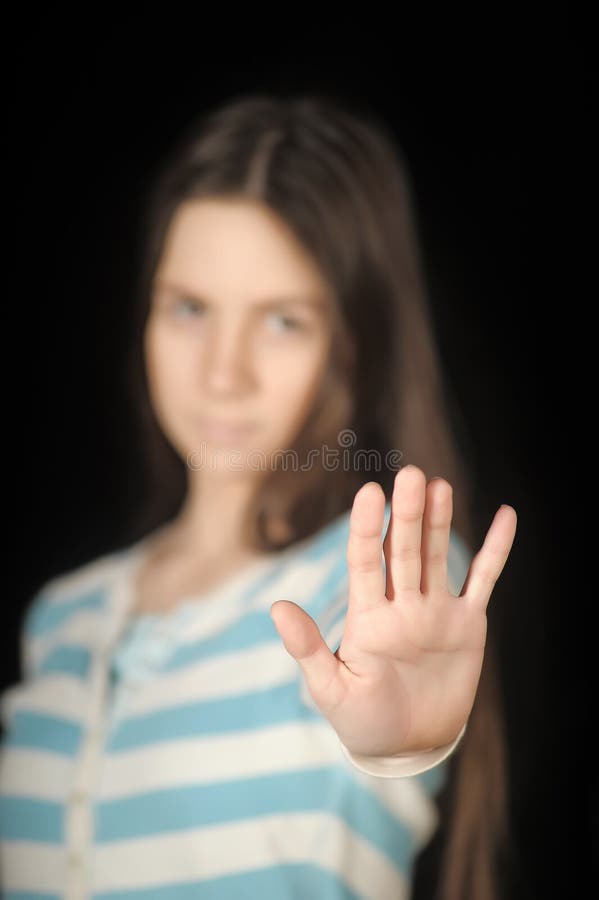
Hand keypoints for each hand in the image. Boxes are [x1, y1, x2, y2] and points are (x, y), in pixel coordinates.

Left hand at [270, 465, 516, 756]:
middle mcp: (401, 605)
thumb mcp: (330, 689)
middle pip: (402, 550)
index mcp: (367, 617)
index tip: (369, 493)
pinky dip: (495, 550)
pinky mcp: (467, 625)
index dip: (365, 528)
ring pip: (436, 556)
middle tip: (410, 475)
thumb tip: (276, 607)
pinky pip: (484, 580)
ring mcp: (434, 612)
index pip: (364, 562)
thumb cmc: (361, 719)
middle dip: (406, 514)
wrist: (406, 747)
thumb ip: (307, 648)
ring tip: (438, 485)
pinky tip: (504, 516)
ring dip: (438, 522)